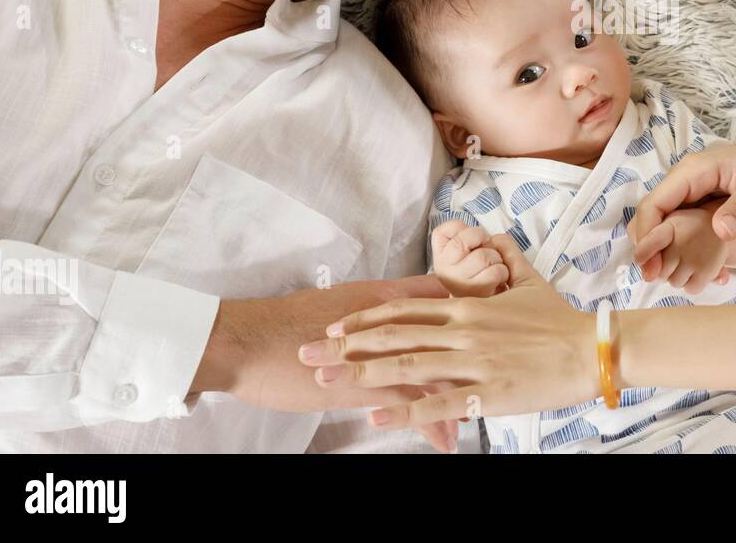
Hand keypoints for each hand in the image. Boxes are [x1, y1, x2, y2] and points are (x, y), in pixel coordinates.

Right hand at [192, 275, 459, 451]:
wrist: (246, 340)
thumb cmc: (284, 322)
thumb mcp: (334, 304)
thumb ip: (367, 309)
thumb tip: (387, 316)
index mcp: (381, 296)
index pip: (439, 300)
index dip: (465, 315)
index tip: (483, 331)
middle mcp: (388, 322)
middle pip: (446, 338)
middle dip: (471, 360)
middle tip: (489, 377)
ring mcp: (377, 355)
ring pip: (435, 373)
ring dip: (457, 397)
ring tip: (473, 413)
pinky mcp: (363, 386)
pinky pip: (409, 406)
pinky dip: (431, 423)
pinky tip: (446, 439)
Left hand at [297, 233, 599, 429]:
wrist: (591, 348)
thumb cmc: (561, 320)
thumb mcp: (530, 280)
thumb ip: (507, 255)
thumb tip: (493, 234)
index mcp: (467, 307)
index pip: (405, 310)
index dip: (366, 319)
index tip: (335, 326)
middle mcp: (463, 332)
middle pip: (393, 337)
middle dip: (346, 346)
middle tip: (308, 353)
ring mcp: (472, 362)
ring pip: (407, 367)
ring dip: (361, 373)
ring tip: (326, 380)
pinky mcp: (486, 392)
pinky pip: (438, 402)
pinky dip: (404, 411)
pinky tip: (376, 417)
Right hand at [431, 220, 508, 296]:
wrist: (477, 305)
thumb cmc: (474, 272)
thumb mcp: (464, 252)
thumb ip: (469, 237)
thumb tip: (491, 239)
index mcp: (439, 255)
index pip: (448, 228)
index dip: (466, 230)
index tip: (471, 242)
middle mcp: (444, 270)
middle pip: (469, 238)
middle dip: (484, 241)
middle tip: (486, 252)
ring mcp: (458, 283)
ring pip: (484, 255)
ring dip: (496, 258)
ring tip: (491, 268)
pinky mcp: (477, 293)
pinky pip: (496, 271)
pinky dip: (503, 272)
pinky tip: (496, 280)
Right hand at [633, 130, 735, 285]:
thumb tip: (721, 232)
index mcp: (694, 170)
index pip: (654, 203)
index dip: (646, 235)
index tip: (648, 265)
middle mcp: (687, 179)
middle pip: (652, 213)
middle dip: (647, 245)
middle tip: (652, 277)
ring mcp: (693, 190)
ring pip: (664, 220)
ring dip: (661, 247)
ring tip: (664, 276)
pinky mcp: (702, 201)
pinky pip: (681, 223)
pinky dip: (678, 243)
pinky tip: (686, 265)